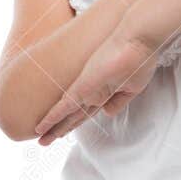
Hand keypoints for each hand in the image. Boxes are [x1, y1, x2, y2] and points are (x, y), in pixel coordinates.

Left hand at [34, 35, 158, 143]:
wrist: (138, 39)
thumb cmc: (140, 57)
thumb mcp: (132, 86)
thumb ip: (118, 101)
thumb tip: (106, 114)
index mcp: (102, 89)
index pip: (84, 110)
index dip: (73, 122)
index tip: (62, 132)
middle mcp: (91, 89)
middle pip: (72, 114)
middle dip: (59, 128)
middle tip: (44, 139)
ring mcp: (86, 88)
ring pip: (66, 114)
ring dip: (53, 128)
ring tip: (40, 140)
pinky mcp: (83, 86)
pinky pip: (64, 107)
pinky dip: (52, 118)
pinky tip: (41, 127)